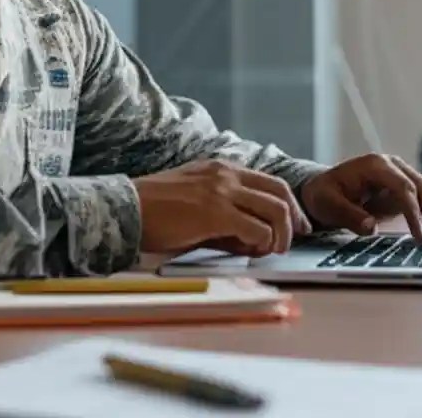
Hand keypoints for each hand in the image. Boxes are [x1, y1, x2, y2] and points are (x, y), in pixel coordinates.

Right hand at [134, 159, 312, 256]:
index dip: (290, 205)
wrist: (125, 209)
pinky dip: (261, 243)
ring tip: (271, 251)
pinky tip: (250, 252)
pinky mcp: (215, 213)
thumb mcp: (195, 199)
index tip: (296, 224)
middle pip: (280, 193)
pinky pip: (256, 229)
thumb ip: (224, 211)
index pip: (270, 182)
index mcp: (222, 168)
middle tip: (294, 239)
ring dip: (280, 235)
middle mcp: (226, 174)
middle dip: (294, 219)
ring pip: (275, 210)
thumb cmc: (155, 210)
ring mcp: (221, 191)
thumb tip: (251, 236)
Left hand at [299, 154, 421, 243]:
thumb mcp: (327, 204)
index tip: (418, 236)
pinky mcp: (405, 189)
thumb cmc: (324, 194)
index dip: (413, 211)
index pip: (403, 187)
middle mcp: (393, 166)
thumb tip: (372, 227)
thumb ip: (349, 215)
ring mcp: (401, 176)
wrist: (324, 188)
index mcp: (375, 165)